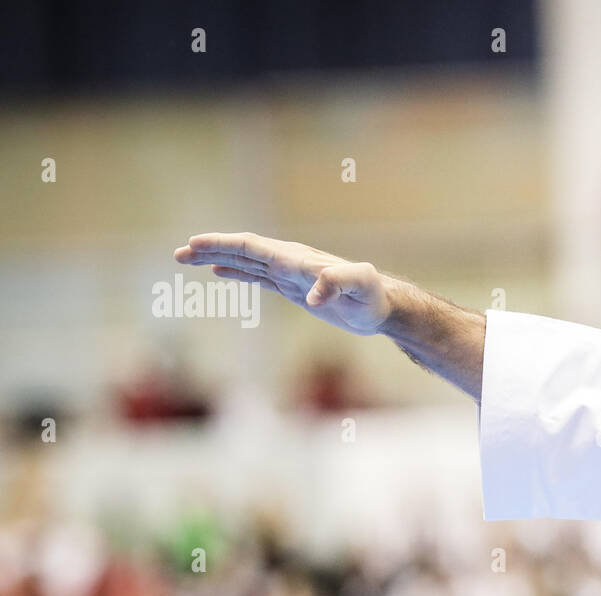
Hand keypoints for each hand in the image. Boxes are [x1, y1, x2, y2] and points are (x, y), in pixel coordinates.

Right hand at [174, 232, 392, 334]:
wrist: (382, 306)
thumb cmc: (373, 296)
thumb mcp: (361, 286)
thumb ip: (338, 283)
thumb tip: (311, 297)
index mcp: (296, 260)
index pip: (253, 247)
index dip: (224, 245)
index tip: (196, 244)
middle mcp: (289, 262)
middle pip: (243, 250)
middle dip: (211, 249)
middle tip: (179, 253)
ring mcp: (289, 274)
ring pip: (246, 261)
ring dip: (217, 258)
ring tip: (187, 258)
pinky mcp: (293, 288)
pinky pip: (258, 276)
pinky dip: (237, 272)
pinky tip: (219, 273)